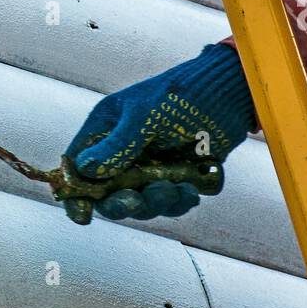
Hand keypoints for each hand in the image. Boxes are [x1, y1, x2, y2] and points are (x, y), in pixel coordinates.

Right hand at [62, 44, 254, 223]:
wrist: (229, 92)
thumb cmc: (179, 93)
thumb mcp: (144, 115)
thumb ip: (116, 145)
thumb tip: (83, 169)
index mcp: (106, 132)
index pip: (79, 167)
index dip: (77, 194)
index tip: (83, 216)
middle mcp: (125, 153)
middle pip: (110, 194)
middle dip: (121, 202)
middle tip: (133, 201)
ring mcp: (152, 167)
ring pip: (143, 202)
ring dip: (154, 202)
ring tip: (172, 188)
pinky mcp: (179, 176)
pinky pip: (174, 201)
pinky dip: (180, 200)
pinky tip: (190, 190)